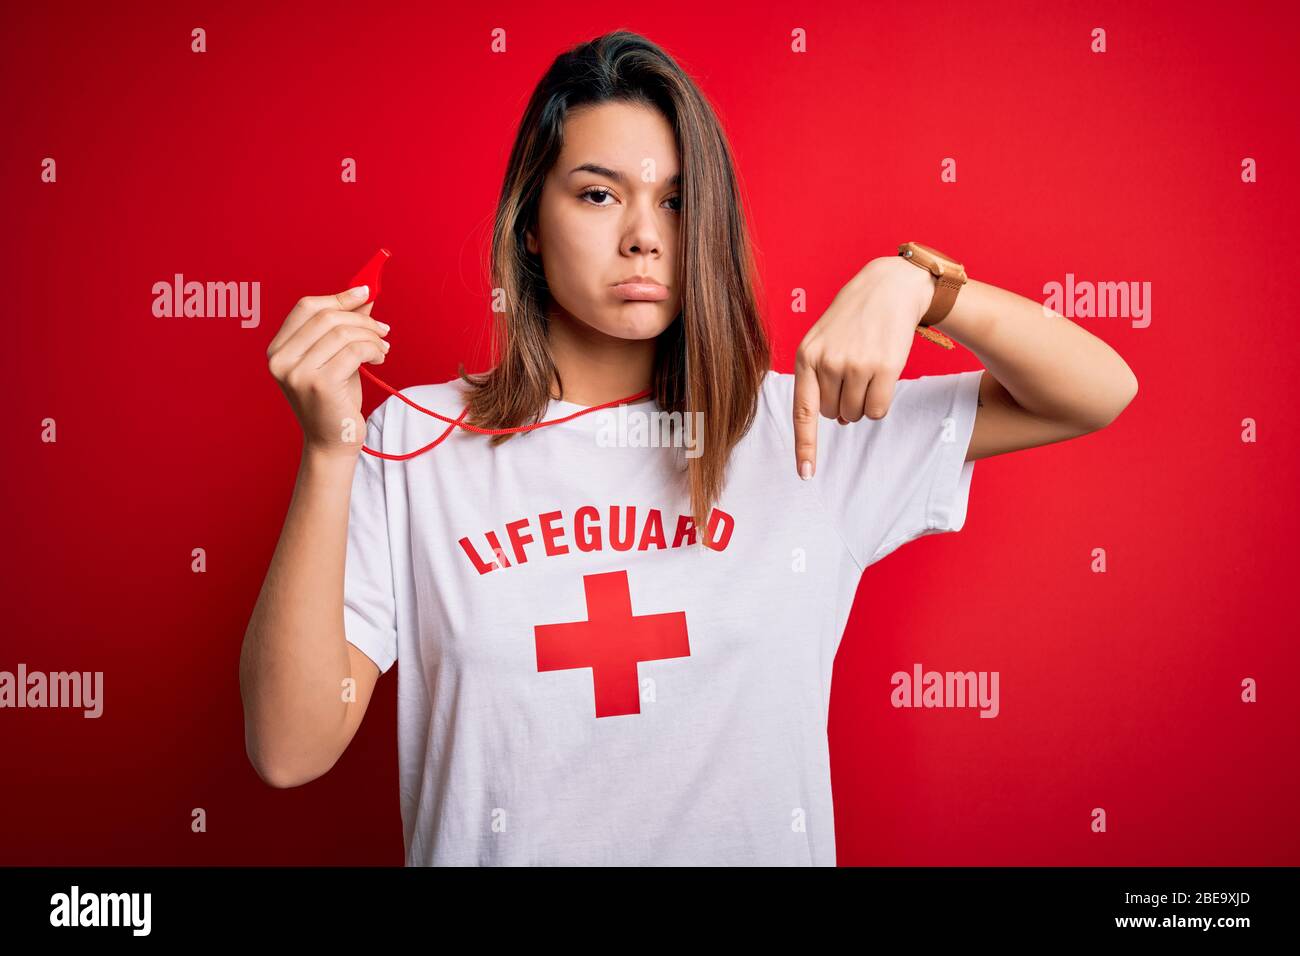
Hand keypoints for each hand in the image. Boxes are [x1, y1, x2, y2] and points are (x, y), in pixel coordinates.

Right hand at [266, 285, 390, 458]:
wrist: (333, 442)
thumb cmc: (334, 399)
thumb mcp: (336, 357)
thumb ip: (344, 327)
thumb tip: (364, 295)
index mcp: (278, 349)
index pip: (306, 307)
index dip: (338, 297)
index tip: (366, 292)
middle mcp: (281, 360)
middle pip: (326, 317)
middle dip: (361, 318)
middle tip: (383, 329)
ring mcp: (297, 373)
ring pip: (343, 333)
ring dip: (371, 337)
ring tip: (383, 349)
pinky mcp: (319, 384)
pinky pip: (354, 351)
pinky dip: (373, 350)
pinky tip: (379, 359)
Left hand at [792, 256, 932, 478]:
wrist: (888, 287)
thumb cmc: (853, 319)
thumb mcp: (823, 341)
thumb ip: (819, 379)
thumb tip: (834, 420)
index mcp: (805, 357)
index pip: (802, 412)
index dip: (805, 446)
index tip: (806, 474)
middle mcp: (827, 363)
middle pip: (833, 415)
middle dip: (843, 404)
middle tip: (853, 374)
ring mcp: (856, 365)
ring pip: (856, 415)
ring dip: (863, 403)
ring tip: (867, 370)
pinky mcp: (884, 367)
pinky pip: (878, 410)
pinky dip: (880, 403)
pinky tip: (882, 376)